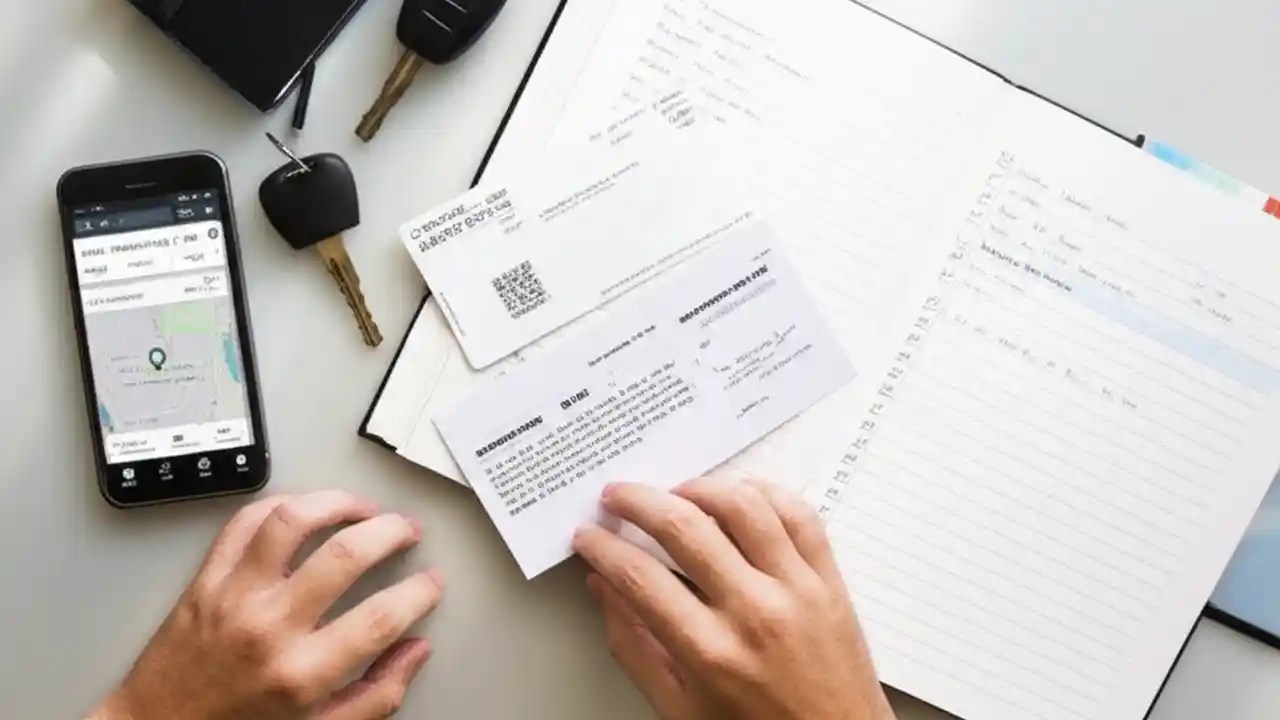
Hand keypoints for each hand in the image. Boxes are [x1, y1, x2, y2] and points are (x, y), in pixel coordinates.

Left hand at [89, 491, 444, 719]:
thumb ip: (376, 697)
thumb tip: (414, 651)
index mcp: (301, 674)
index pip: (382, 618)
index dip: (420, 593)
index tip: (431, 583)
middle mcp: (269, 628)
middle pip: (346, 555)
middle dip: (391, 533)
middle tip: (406, 532)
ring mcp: (234, 597)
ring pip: (292, 521)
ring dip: (337, 503)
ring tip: (362, 507)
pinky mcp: (206, 580)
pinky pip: (243, 523)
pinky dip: (280, 505)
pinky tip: (305, 510)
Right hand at [575, 478, 894, 719]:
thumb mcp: (680, 708)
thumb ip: (634, 648)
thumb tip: (602, 588)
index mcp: (710, 652)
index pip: (640, 577)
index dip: (603, 548)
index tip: (588, 535)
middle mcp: (754, 613)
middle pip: (684, 528)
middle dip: (638, 502)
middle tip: (616, 496)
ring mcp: (797, 590)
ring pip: (743, 507)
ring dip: (699, 487)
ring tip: (674, 491)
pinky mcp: (829, 580)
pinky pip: (798, 515)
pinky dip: (764, 493)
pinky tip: (737, 495)